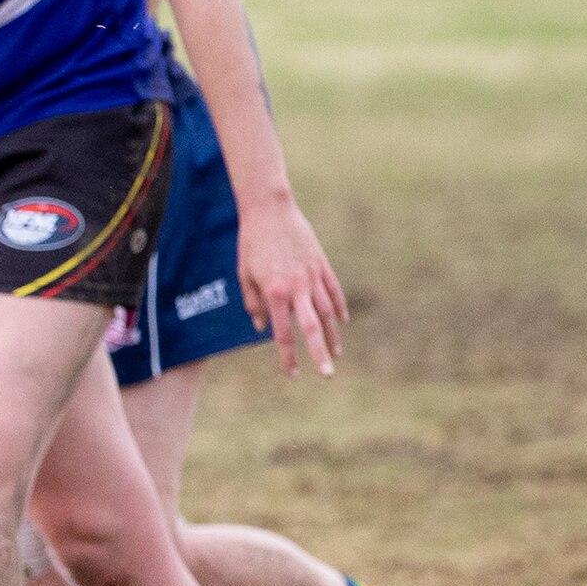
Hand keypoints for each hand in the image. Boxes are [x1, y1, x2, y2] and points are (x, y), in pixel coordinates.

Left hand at [237, 193, 347, 377]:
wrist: (270, 210)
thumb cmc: (252, 244)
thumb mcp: (244, 275)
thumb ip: (253, 304)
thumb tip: (260, 329)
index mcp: (274, 292)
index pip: (283, 333)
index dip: (288, 357)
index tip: (294, 375)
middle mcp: (297, 287)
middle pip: (312, 328)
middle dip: (320, 353)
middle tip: (328, 374)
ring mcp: (312, 275)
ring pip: (328, 311)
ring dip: (333, 335)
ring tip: (336, 353)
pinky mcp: (322, 264)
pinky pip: (333, 291)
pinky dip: (339, 308)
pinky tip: (342, 322)